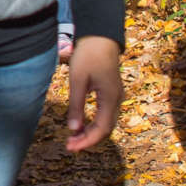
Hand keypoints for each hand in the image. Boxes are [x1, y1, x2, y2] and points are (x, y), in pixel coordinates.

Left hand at [64, 36, 122, 151]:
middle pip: (105, 129)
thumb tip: (73, 129)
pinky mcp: (111, 93)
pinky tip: (80, 125)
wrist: (100, 37)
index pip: (101, 129)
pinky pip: (104, 114)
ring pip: (106, 123)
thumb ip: (76, 105)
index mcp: (110, 98)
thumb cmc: (88, 56)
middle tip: (69, 146)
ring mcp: (116, 96)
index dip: (87, 141)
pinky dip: (93, 123)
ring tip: (72, 138)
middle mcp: (117, 100)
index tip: (71, 148)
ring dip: (90, 133)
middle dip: (88, 140)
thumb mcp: (77, 80)